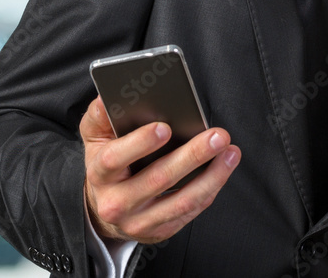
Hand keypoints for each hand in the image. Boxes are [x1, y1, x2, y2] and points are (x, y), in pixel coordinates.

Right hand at [80, 96, 240, 243]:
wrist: (105, 212)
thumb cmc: (108, 166)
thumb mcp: (96, 139)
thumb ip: (100, 116)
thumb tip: (107, 96)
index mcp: (100, 175)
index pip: (115, 159)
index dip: (139, 143)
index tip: (165, 127)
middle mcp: (117, 203)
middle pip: (158, 179)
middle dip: (192, 155)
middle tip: (217, 136)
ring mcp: (139, 221)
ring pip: (181, 201)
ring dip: (212, 176)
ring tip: (231, 152)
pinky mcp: (160, 231)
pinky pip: (190, 211)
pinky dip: (211, 188)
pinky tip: (224, 168)